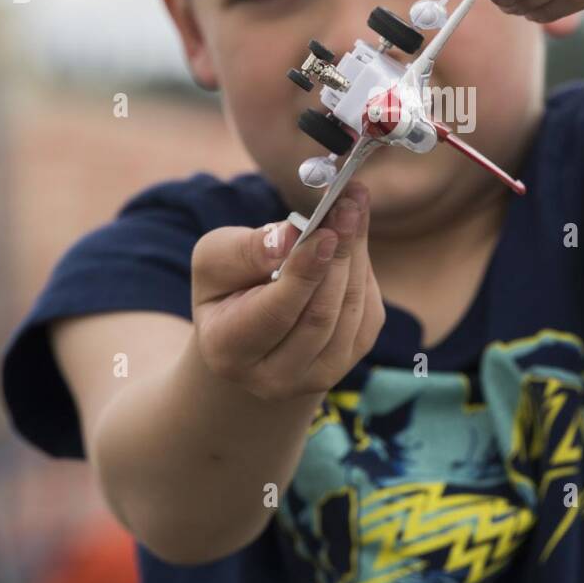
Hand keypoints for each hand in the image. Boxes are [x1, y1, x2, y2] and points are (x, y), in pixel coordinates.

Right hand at [191, 180, 384, 398]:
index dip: (304, 273)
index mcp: (228, 351)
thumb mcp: (216, 259)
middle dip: (339, 255)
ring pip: (349, 313)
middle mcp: (273, 378)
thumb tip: (291, 238)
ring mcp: (315, 377)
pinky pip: (368, 314)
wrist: (248, 327)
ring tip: (354, 207)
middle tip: (349, 204)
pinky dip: (364, 271)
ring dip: (356, 255)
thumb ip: (246, 250)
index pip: (275, 313)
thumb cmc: (227, 286)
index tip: (325, 232)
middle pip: (319, 315)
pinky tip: (353, 240)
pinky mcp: (347, 363)